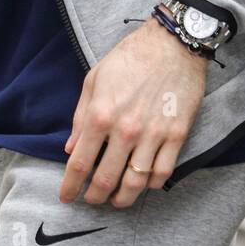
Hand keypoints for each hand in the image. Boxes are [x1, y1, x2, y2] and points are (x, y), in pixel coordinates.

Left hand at [60, 17, 208, 208]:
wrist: (172, 45)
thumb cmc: (129, 57)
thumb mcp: (94, 79)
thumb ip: (80, 116)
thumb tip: (70, 148)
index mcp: (101, 114)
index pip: (80, 163)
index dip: (70, 186)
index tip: (67, 196)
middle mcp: (126, 129)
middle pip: (106, 179)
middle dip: (94, 197)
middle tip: (91, 201)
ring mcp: (153, 135)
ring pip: (135, 183)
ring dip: (123, 198)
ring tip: (116, 201)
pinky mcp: (177, 135)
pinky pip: (163, 173)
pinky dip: (151, 186)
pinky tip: (143, 185)